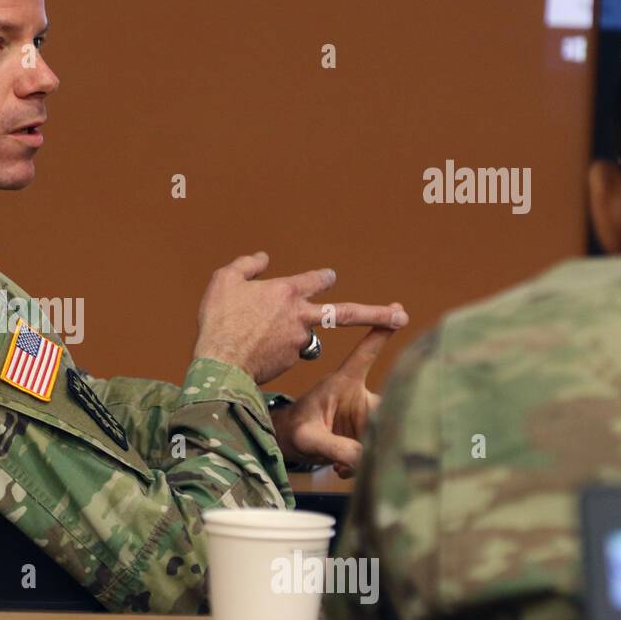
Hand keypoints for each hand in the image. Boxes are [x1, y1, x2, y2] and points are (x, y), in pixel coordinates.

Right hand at [192, 252, 407, 384]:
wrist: (220, 362)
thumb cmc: (219, 320)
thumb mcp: (225, 281)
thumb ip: (247, 266)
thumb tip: (263, 257)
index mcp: (287, 291)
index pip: (317, 279)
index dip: (324, 277)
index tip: (330, 278)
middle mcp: (301, 315)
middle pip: (346, 313)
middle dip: (377, 314)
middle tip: (401, 317)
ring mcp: (300, 341)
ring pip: (306, 336)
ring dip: (294, 337)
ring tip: (262, 340)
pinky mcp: (292, 361)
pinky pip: (290, 354)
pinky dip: (277, 352)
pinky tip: (254, 353)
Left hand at [270, 314, 400, 476]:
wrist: (290, 444)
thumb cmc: (296, 431)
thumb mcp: (309, 439)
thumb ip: (334, 448)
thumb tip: (363, 458)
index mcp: (344, 383)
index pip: (365, 354)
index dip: (381, 332)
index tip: (399, 311)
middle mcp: (361, 396)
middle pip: (392, 400)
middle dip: (396, 421)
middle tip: (383, 443)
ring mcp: (367, 414)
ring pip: (387, 429)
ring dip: (371, 451)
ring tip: (342, 464)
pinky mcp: (370, 431)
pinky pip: (380, 446)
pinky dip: (362, 462)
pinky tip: (340, 469)